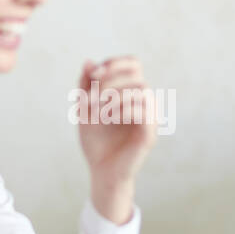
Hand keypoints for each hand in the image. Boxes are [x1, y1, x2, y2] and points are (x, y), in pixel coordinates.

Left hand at [75, 56, 157, 223]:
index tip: (94, 74)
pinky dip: (123, 110)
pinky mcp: (150, 134)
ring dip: (115, 96)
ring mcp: (150, 118)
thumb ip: (85, 87)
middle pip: (137, 76)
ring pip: (142, 90)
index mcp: (131, 93)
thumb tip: (88, 62)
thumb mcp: (84, 110)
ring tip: (98, 111)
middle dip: (111, 82)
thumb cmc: (95, 141)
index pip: (134, 64)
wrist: (101, 172)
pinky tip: (107, 118)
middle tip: (90, 98)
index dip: (116, 63)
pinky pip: (144, 112)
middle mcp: (145, 103)